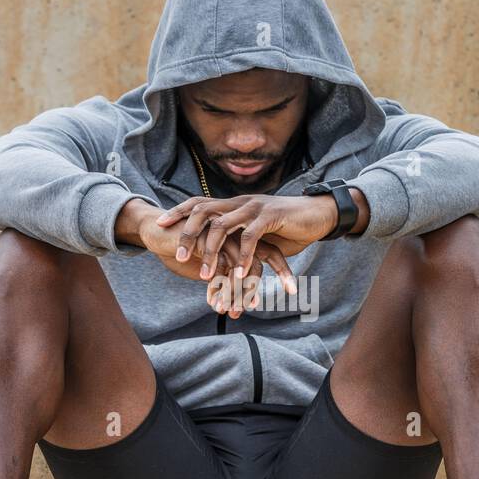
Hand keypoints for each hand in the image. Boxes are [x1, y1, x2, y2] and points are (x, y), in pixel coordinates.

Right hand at [136, 205, 294, 317]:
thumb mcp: (211, 265)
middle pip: (260, 259)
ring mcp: (221, 234)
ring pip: (237, 266)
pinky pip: (216, 266)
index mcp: (244, 236)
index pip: (271, 252)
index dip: (282, 271)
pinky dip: (216, 286)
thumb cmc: (187, 249)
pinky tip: (212, 301)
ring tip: (228, 312)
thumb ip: (226, 278)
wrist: (158, 229)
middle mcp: (237, 233)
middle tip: (252, 309)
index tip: (293, 291)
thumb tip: (235, 302)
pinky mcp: (204, 238)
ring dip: (234, 292)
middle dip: (257, 288)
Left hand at [154, 194, 337, 279]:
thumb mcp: (257, 231)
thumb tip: (220, 253)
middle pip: (204, 212)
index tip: (160, 223)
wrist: (318, 213)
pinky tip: (238, 274)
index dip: (179, 211)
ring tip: (204, 275)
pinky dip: (243, 256)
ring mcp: (254, 207)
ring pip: (224, 226)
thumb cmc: (287, 226)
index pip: (199, 203)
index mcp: (234, 204)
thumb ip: (238, 238)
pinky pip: (251, 237)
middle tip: (179, 257)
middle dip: (189, 234)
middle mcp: (240, 202)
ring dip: (212, 252)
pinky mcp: (271, 216)